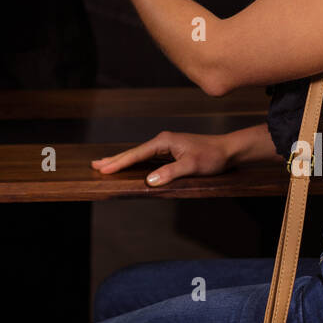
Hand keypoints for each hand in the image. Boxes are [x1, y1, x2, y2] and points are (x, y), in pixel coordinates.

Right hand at [91, 131, 233, 185]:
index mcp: (164, 141)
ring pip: (139, 155)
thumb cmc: (212, 157)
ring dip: (123, 160)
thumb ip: (170, 173)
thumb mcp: (192, 166)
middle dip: (114, 159)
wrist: (228, 151)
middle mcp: (162, 141)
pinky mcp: (170, 152)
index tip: (103, 169)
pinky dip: (135, 162)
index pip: (136, 154)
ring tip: (105, 165)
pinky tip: (129, 166)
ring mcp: (166, 146)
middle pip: (133, 152)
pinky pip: (147, 158)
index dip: (119, 162)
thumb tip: (148, 181)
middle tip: (94, 165)